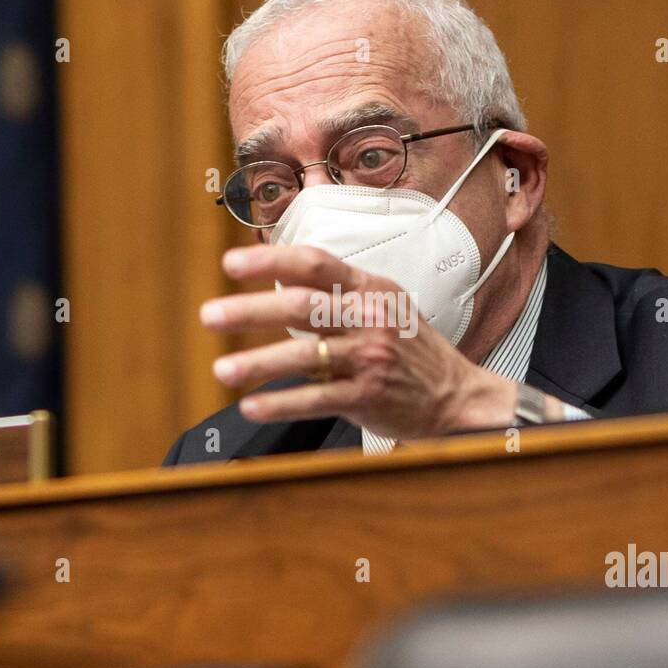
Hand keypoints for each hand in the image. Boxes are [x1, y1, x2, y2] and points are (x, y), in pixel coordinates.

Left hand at [199, 244, 517, 438]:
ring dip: (258, 363)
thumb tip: (280, 275)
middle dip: (250, 311)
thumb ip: (339, 290)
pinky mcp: (368, 397)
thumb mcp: (385, 303)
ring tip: (222, 369)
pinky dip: (281, 403)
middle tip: (211, 316)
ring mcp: (370, 358)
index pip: (315, 264)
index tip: (231, 263)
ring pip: (305, 356)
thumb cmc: (413, 347)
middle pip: (302, 307)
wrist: (456, 394)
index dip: (271, 260)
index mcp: (370, 289)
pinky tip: (252, 406)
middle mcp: (369, 319)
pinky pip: (316, 399)